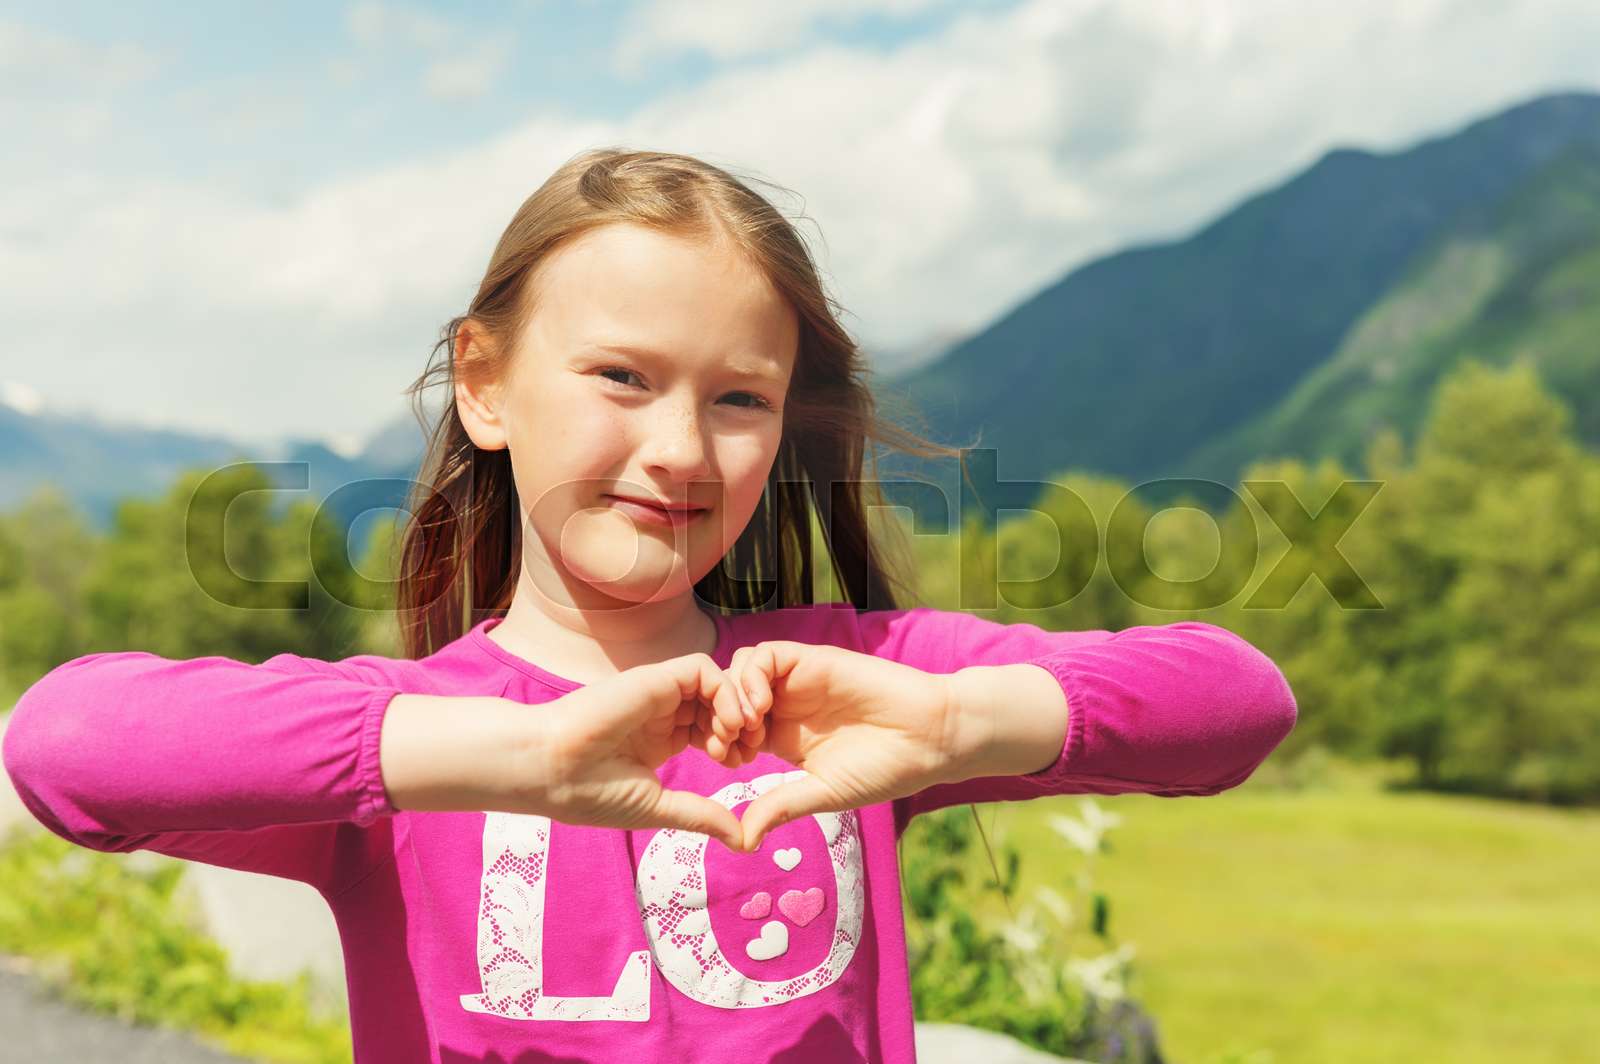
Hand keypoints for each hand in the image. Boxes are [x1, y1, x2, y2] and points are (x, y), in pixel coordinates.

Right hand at [512, 652, 754, 850]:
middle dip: (743, 726)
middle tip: (746, 753)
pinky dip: (724, 691)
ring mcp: (658, 693)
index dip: (733, 743)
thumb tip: (742, 839)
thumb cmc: (590, 793)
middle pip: (720, 702)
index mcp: (659, 738)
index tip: (738, 767)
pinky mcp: (655, 678)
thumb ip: (700, 816)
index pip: (711, 727)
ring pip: (716, 682)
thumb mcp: (657, 807)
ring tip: (735, 740)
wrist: (548, 771)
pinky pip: (702, 669)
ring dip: (737, 708)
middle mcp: (661, 712)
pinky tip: (724, 724)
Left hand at [723, 640, 962, 850]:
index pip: (730, 728)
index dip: (719, 741)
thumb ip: (782, 806)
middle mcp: (786, 705)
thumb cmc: (884, 770)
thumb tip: (742, 841)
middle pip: (727, 694)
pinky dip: (752, 676)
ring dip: (731, 696)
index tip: (728, 764)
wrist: (929, 738)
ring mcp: (799, 680)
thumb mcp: (824, 793)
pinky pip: (767, 654)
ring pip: (742, 670)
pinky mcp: (815, 660)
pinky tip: (761, 707)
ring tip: (746, 728)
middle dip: (717, 718)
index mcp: (784, 736)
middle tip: (729, 745)